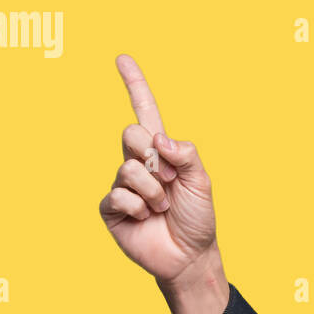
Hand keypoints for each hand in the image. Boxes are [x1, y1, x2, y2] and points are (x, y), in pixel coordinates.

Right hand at [99, 54, 220, 286]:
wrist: (190, 255)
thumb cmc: (198, 217)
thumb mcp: (202, 181)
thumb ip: (186, 154)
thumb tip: (158, 138)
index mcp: (160, 151)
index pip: (144, 112)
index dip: (134, 85)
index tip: (122, 58)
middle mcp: (137, 163)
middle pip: (130, 133)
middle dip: (152, 156)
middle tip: (169, 182)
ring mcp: (122, 185)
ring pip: (128, 168)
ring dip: (153, 191)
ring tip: (162, 208)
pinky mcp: (111, 209)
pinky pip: (118, 195)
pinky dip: (139, 207)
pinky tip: (146, 219)